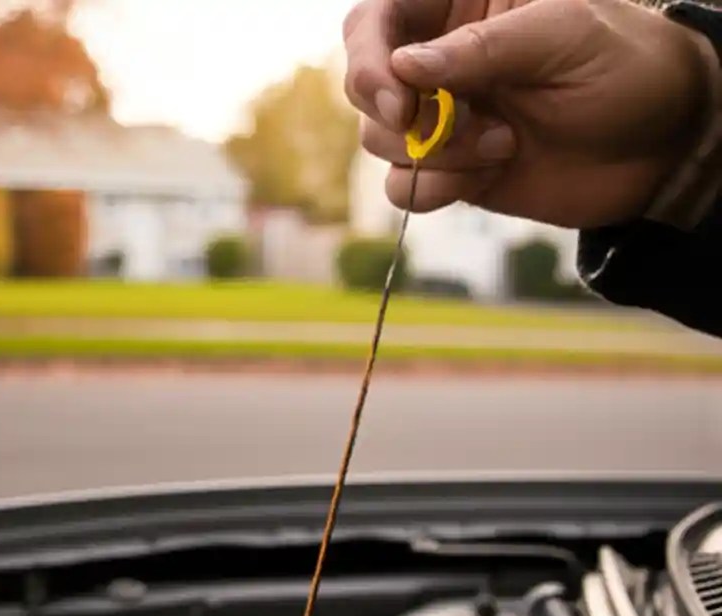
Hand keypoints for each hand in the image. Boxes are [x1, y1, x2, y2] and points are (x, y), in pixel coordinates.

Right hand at [343, 0, 716, 227]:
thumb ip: (482, 49)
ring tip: (504, 145)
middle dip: (398, 115)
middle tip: (449, 127)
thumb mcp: (561, 38)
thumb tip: (404, 66)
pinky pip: (401, 187)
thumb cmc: (624, 67)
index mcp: (459, 7)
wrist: (662, 145)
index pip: (374, 20)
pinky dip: (432, 189)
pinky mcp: (448, 169)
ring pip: (378, 139)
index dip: (368, 58)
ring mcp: (439, 117)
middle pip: (363, 84)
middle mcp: (437, 61)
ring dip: (431, 153)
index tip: (398, 100)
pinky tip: (488, 176)